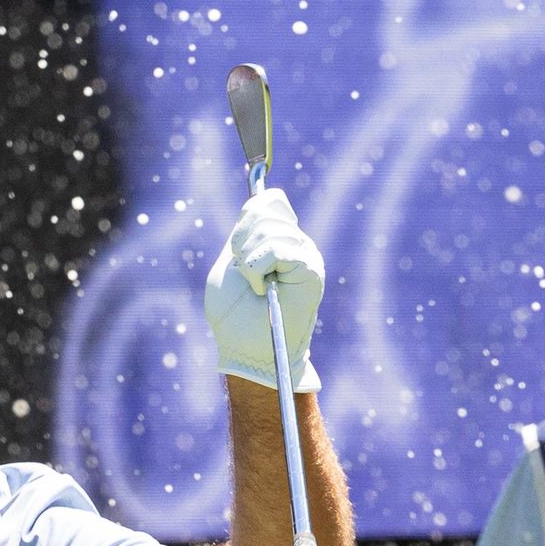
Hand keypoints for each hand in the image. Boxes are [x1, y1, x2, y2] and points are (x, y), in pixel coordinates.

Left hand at [204, 188, 324, 391]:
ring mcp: (307, 256)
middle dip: (241, 243)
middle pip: (263, 211)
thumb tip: (264, 196)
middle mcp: (298, 244)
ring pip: (268, 229)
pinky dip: (257, 269)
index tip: (238, 252)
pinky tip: (262, 289)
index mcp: (280, 239)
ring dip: (248, 261)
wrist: (245, 349)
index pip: (267, 201)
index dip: (246, 220)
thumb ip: (247, 230)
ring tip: (255, 286)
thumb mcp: (233, 260)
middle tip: (245, 275)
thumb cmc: (234, 313)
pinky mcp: (310, 269)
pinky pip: (277, 248)